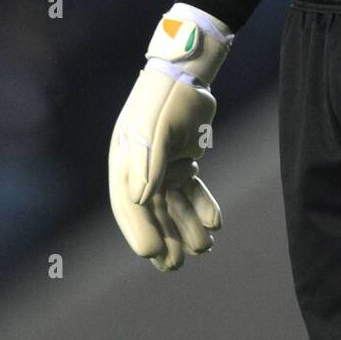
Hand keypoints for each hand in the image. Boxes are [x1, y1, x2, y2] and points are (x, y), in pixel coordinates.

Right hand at [108, 5, 231, 271]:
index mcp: (125, 163)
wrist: (187, 75)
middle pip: (152, 212)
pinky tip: (215, 222)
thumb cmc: (165, 99)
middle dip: (165, 238)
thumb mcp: (154, 128)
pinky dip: (202, 206)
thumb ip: (147, 163)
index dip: (139, 232)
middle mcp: (141, 169)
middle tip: (177, 265)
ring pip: (174, 205)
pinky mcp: (182, 159)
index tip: (153, 254)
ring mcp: (162, 165)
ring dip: (187, 226)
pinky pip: (191, 190)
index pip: (128, 206)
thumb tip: (141, 199)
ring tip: (204, 247)